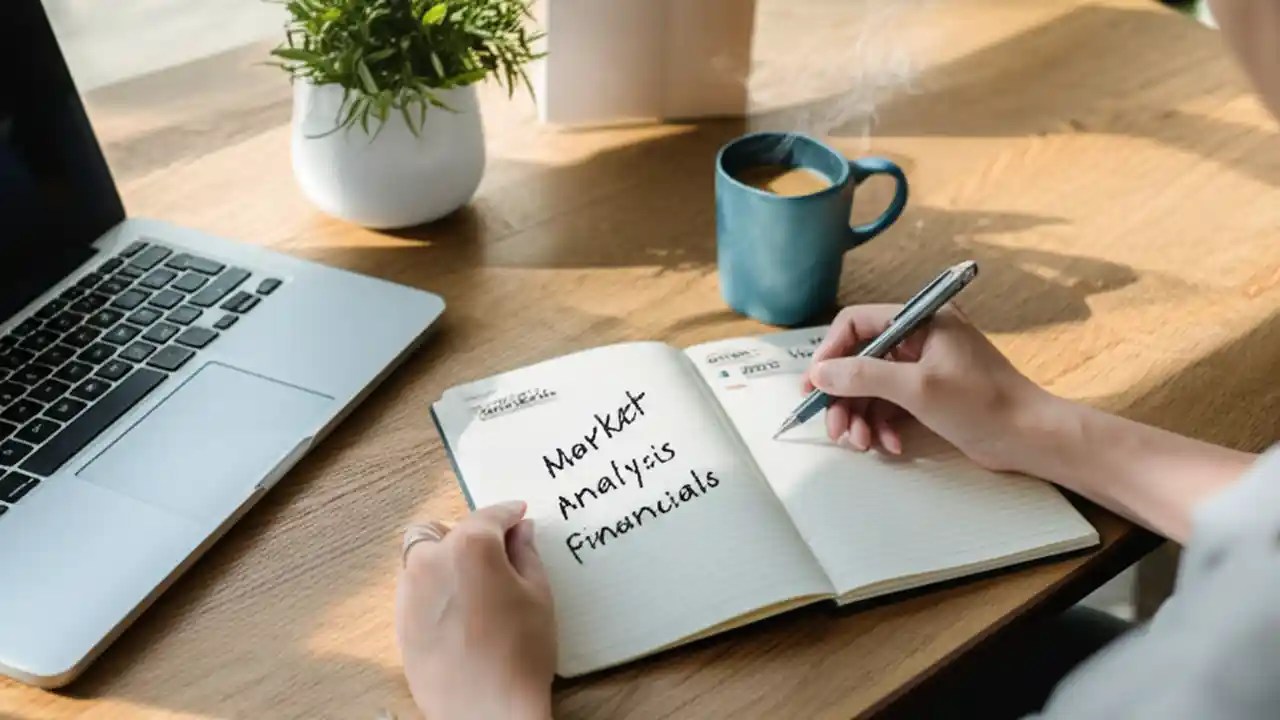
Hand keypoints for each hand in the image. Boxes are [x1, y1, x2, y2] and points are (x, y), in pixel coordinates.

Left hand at [396, 501, 555, 719]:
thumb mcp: (538, 595)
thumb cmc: (521, 651)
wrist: (486, 711)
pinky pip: (414, 589)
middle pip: (443, 530)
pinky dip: (433, 587)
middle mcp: (429, 561)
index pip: (489, 516)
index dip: (508, 514)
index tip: (519, 515)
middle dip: (468, 534)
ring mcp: (408, 592)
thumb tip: (521, 531)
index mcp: (468, 546)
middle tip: (495, 555)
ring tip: (474, 585)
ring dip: (445, 558)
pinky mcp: (399, 621)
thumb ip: (526, 554)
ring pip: (421, 558)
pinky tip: (458, 611)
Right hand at [803, 304, 1054, 472]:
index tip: (814, 387)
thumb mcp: (917, 388)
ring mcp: (924, 366)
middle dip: (845, 397)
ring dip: (861, 417)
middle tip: (834, 429)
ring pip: (872, 387)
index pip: (857, 323)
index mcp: (921, 319)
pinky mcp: (929, 394)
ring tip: (861, 444)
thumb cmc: (983, 404)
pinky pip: (890, 405)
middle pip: (861, 360)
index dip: (830, 354)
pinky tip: (891, 446)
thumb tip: (820, 373)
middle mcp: (920, 337)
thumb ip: (864, 375)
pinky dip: (884, 426)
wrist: (1030, 437)